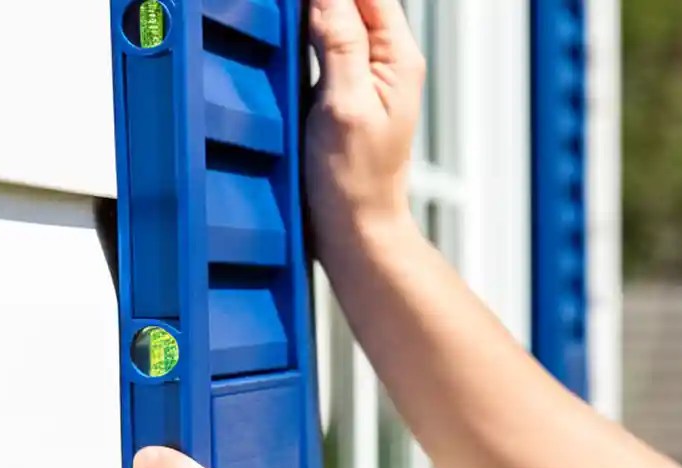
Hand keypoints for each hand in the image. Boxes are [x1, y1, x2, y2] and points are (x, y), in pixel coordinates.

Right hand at [305, 0, 424, 253]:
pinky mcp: (339, 90)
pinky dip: (304, 32)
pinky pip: (323, 43)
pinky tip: (287, 31)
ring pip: (336, 16)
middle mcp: (385, 60)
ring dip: (310, 10)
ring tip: (283, 14)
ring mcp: (362, 75)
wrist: (353, 229)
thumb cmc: (355, 182)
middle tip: (285, 9)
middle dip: (319, 1)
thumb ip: (338, 43)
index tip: (297, 1)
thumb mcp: (343, 106)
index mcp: (398, 57)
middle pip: (353, 0)